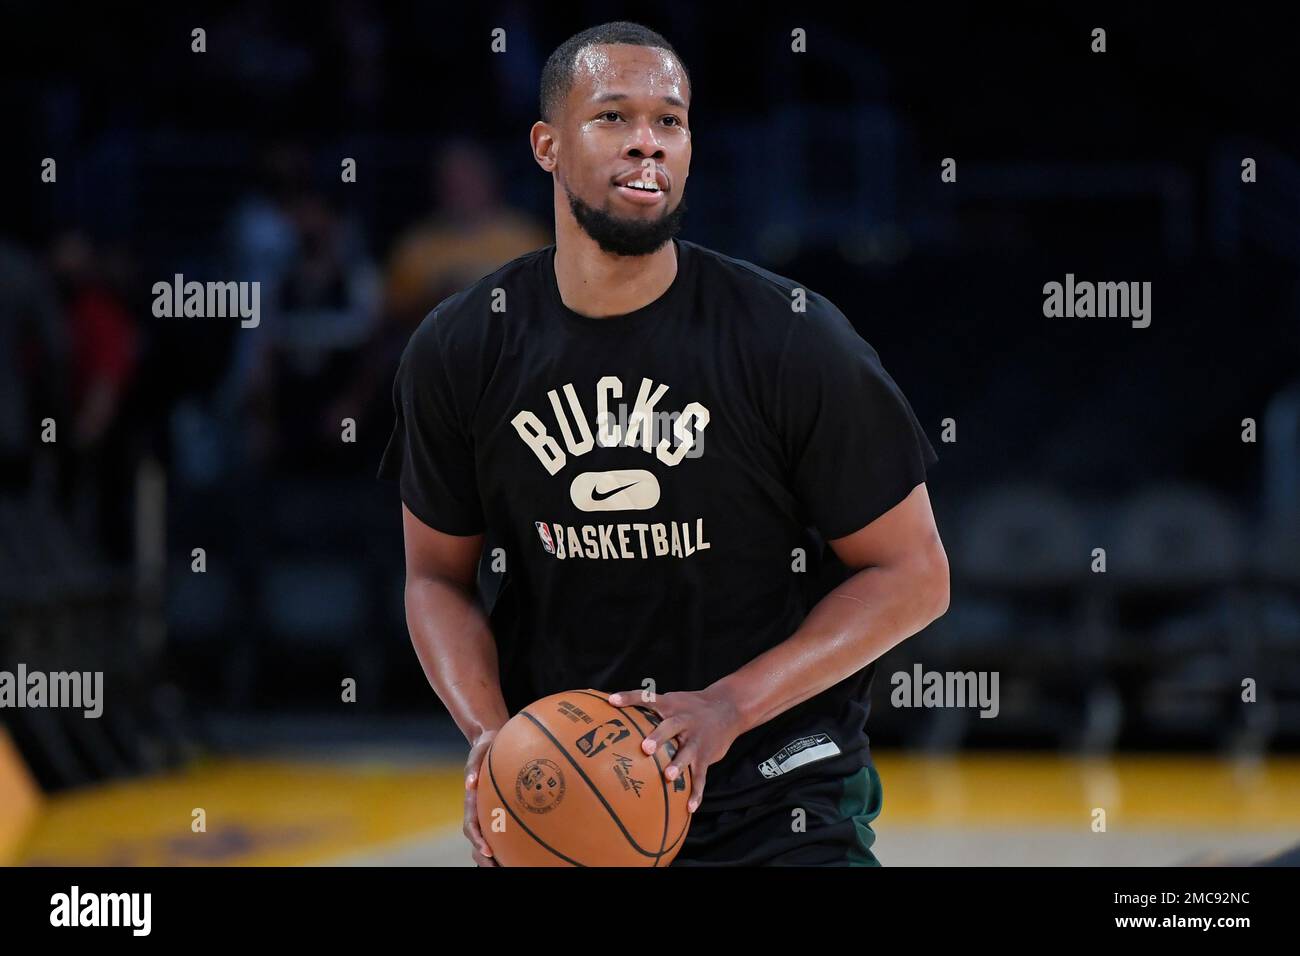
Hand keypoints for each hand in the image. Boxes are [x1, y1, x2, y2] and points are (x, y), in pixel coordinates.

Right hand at [464, 730, 499, 866]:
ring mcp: (489, 811)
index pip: (472, 826)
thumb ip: (471, 767)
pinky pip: (503, 828)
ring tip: (508, 866)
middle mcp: (479, 810)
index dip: (478, 840)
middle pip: (478, 839)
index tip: (487, 850)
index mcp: (472, 801)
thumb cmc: (484, 748)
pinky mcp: (501, 808)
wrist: (490, 741)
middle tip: (495, 867)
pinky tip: (525, 850)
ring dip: (494, 856)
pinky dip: (509, 842)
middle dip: (484, 857)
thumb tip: (469, 784)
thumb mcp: (477, 753)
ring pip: (489, 838)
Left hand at [607, 687, 744, 813]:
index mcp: (671, 705)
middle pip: (670, 727)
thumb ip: (649, 708)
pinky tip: (690, 807)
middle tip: (645, 748)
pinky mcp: (706, 756)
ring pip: (687, 752)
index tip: (612, 701)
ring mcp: (696, 739)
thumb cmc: (690, 707)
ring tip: (669, 777)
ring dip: (679, 764)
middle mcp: (684, 720)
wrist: (728, 708)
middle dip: (658, 737)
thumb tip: (614, 713)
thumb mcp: (673, 701)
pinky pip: (701, 776)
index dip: (629, 698)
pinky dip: (696, 792)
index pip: (647, 698)